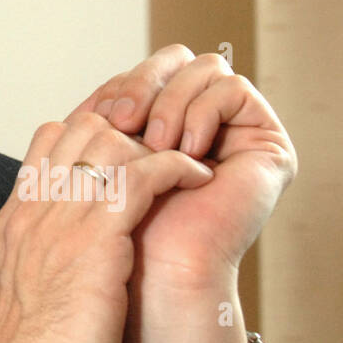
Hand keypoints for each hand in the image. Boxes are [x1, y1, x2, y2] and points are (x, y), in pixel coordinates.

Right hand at [0, 110, 213, 342]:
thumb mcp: (26, 284)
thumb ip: (44, 251)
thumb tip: (67, 243)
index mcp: (16, 219)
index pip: (48, 139)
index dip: (93, 133)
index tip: (126, 151)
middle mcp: (36, 209)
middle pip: (81, 128)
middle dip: (128, 131)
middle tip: (162, 152)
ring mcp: (62, 219)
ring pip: (112, 142)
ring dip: (156, 146)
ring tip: (183, 164)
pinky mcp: (97, 238)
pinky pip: (143, 176)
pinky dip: (177, 167)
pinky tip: (196, 176)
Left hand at [71, 46, 297, 342]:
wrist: (154, 283)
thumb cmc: (120, 236)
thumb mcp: (92, 169)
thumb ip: (91, 132)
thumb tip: (74, 104)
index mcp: (161, 130)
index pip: (142, 74)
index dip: (118, 86)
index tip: (99, 113)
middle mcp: (200, 127)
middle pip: (173, 60)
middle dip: (141, 84)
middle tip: (124, 119)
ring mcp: (235, 135)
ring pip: (202, 67)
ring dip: (170, 101)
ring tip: (155, 144)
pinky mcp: (267, 147)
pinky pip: (236, 89)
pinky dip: (204, 110)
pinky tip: (188, 148)